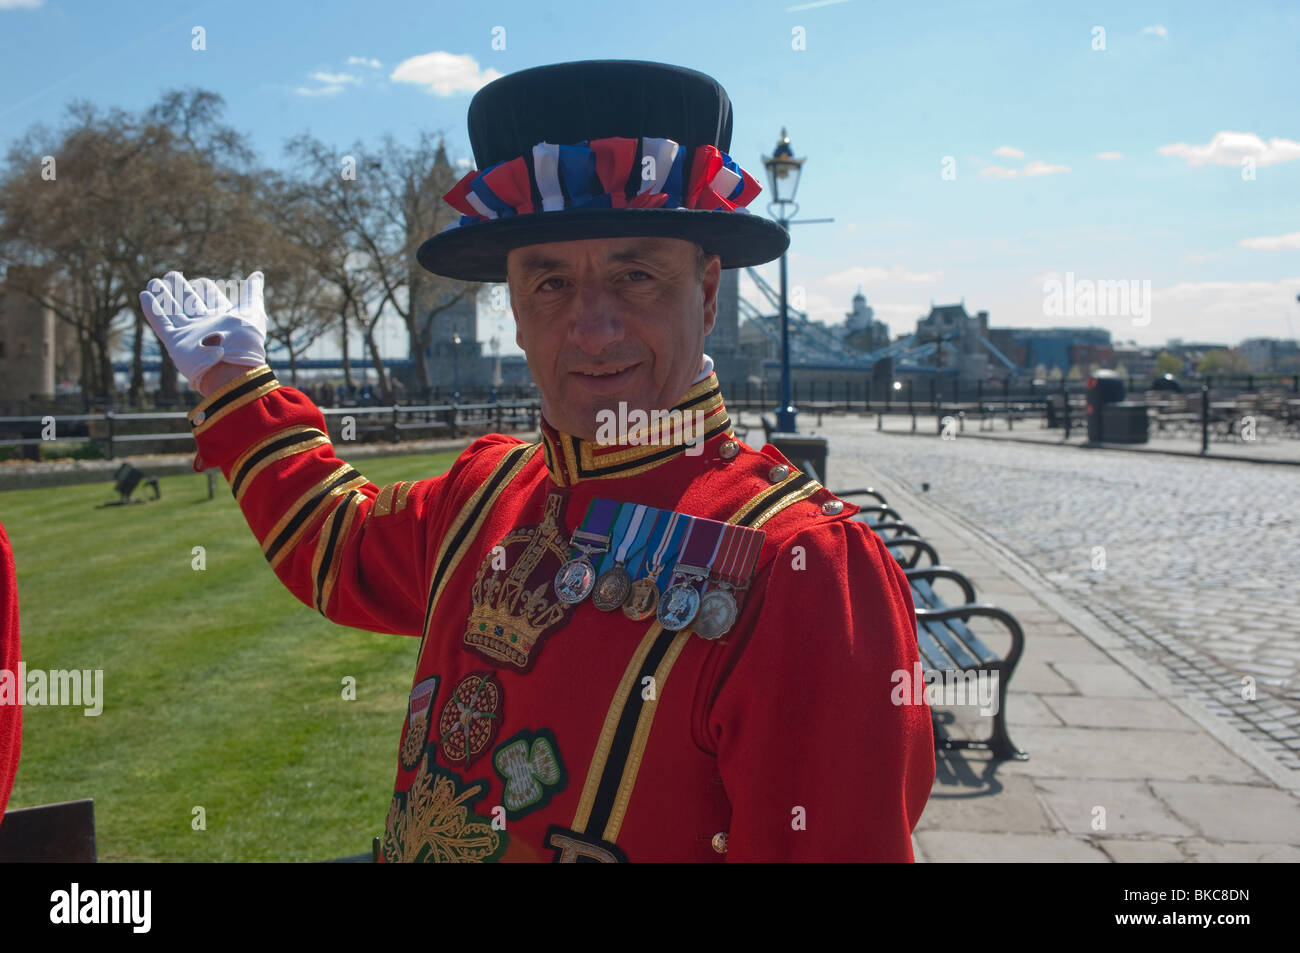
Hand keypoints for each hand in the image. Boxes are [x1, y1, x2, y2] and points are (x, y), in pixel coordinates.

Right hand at [139, 271, 268, 393]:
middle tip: (171, 275)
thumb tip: (258, 274)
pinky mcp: (175, 342)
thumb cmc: (246, 341)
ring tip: (154, 282)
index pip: (210, 296)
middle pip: (189, 302)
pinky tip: (144, 295)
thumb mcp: (253, 312)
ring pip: (173, 310)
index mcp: (223, 318)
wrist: (232, 369)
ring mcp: (189, 333)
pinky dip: (152, 309)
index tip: (201, 282)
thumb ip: (252, 292)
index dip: (205, 288)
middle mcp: (204, 325)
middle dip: (180, 288)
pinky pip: (160, 323)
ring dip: (163, 295)